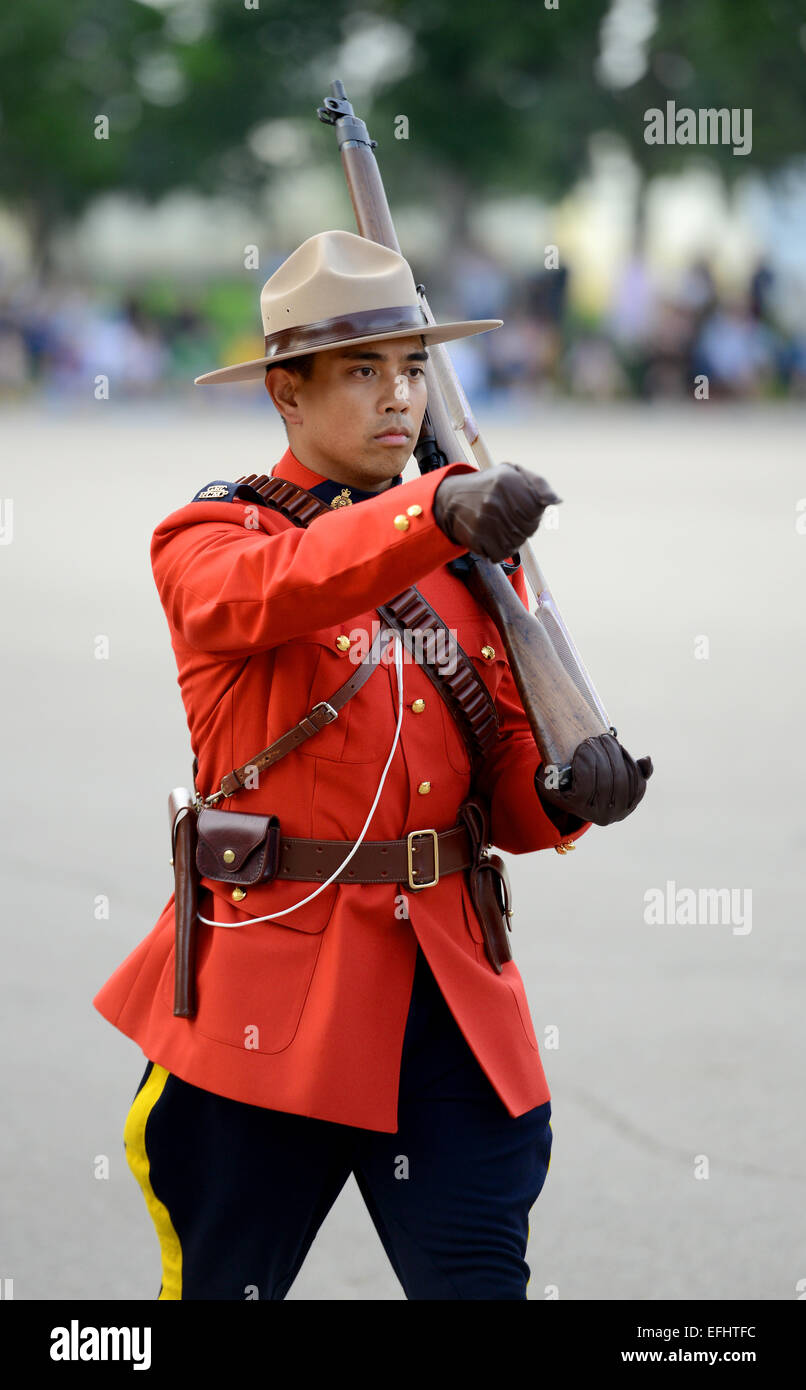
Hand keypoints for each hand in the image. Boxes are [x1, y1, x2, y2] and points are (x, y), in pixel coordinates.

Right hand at [434, 461, 560, 563]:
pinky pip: (501, 555)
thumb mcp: (512, 474)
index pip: (539, 508)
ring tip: (500, 529)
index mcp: (508, 480)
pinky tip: (492, 539)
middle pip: (529, 528)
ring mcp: (485, 520)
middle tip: (510, 520)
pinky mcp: (476, 537)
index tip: (524, 509)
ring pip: (516, 544)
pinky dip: (499, 551)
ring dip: (512, 541)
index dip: (535, 513)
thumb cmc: (489, 486)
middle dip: (524, 527)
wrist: (451, 499)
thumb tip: (556, 500)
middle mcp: (496, 500)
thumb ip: (538, 484)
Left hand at [535, 733, 652, 826]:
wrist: (557, 792)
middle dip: (613, 754)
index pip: (637, 784)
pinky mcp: (576, 805)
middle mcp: (612, 815)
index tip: (619, 745)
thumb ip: (634, 771)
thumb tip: (647, 760)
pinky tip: (582, 752)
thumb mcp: (612, 776)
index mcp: (626, 808)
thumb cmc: (589, 781)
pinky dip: (586, 764)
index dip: (630, 763)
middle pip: (620, 780)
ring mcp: (594, 813)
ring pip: (604, 780)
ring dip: (599, 756)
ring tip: (592, 741)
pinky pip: (586, 783)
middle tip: (603, 737)